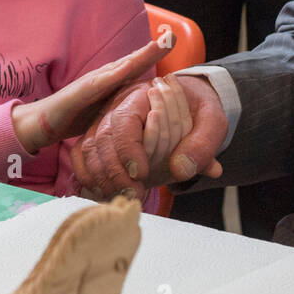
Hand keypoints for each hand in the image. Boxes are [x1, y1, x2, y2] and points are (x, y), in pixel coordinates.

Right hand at [10, 38, 171, 155]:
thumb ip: (128, 108)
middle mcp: (105, 77)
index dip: (156, 54)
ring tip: (158, 45)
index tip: (175, 41)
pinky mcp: (79, 92)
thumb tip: (152, 116)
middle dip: (153, 48)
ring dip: (139, 56)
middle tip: (173, 36)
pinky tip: (128, 67)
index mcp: (114, 82)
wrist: (43, 124)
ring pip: (120, 67)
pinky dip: (115, 75)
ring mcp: (92, 82)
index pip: (139, 66)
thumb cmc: (78, 117)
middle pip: (133, 60)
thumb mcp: (110, 113)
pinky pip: (99, 83)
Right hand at [70, 74, 225, 200]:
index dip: (129, 150)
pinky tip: (105, 193)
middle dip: (115, 171)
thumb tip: (181, 171)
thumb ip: (202, 143)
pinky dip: (89, 175)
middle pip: (103, 138)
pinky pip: (82, 156)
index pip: (125, 121)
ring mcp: (104, 122)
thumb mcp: (212, 121)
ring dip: (103, 178)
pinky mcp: (99, 137)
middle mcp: (117, 106)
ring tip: (124, 198)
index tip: (141, 174)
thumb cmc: (200, 111)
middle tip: (134, 195)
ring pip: (89, 149)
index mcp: (142, 95)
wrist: (189, 104)